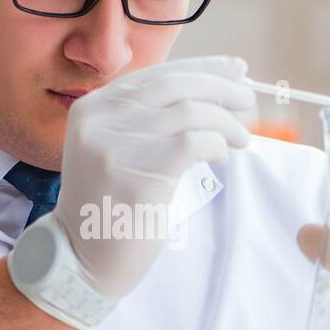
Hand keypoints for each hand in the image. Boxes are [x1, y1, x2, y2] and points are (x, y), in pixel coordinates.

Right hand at [54, 56, 256, 300]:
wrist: (81, 261)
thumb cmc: (110, 207)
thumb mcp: (116, 150)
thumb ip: (148, 119)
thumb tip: (217, 80)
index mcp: (92, 108)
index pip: (157, 74)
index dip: (203, 68)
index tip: (237, 70)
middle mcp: (100, 119)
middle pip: (175, 86)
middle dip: (221, 88)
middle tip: (249, 102)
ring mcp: (116, 145)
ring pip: (191, 112)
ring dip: (227, 122)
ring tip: (241, 139)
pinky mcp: (139, 175)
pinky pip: (195, 142)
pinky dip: (218, 145)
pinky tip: (222, 157)